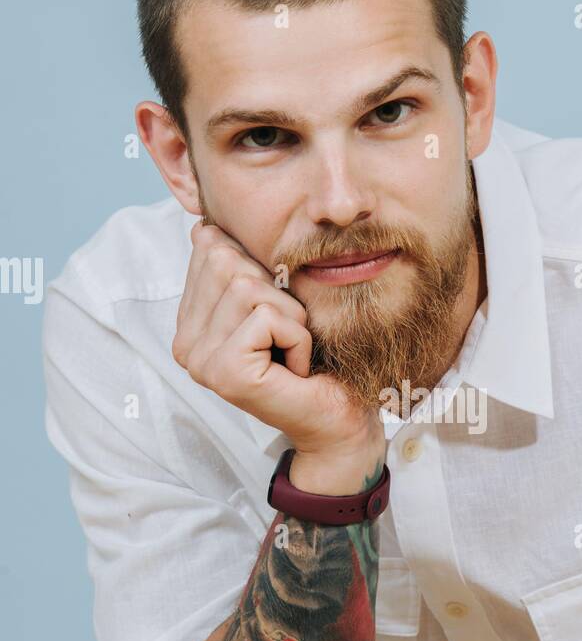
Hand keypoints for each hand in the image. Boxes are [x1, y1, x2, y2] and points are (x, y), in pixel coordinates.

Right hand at [172, 219, 380, 455]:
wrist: (338, 419)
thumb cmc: (313, 358)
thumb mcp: (274, 300)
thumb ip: (239, 264)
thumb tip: (202, 222)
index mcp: (189, 322)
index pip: (211, 246)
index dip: (262, 270)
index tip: (273, 320)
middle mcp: (184, 342)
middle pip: (228, 260)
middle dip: (277, 292)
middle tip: (285, 339)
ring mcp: (199, 360)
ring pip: (250, 286)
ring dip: (292, 318)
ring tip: (291, 354)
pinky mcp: (224, 372)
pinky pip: (269, 316)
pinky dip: (299, 337)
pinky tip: (296, 369)